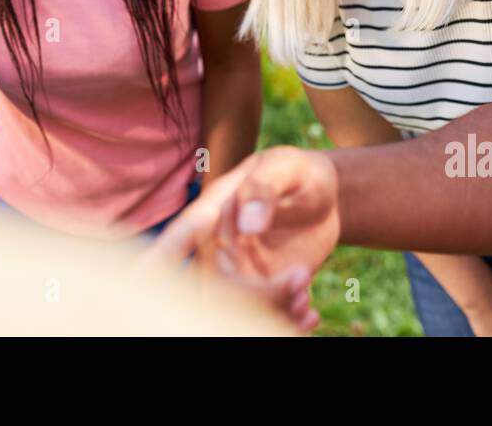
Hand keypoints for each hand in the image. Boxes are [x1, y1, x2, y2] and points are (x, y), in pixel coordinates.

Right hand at [140, 147, 338, 321]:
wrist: (325, 199)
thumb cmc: (297, 173)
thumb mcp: (285, 168)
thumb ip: (264, 188)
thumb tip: (248, 223)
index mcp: (210, 214)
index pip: (177, 242)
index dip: (166, 261)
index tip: (182, 270)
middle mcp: (215, 250)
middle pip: (211, 289)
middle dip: (255, 297)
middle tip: (298, 280)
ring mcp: (236, 275)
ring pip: (237, 312)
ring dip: (272, 313)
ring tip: (305, 294)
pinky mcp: (259, 293)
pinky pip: (262, 318)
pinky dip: (285, 323)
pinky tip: (309, 312)